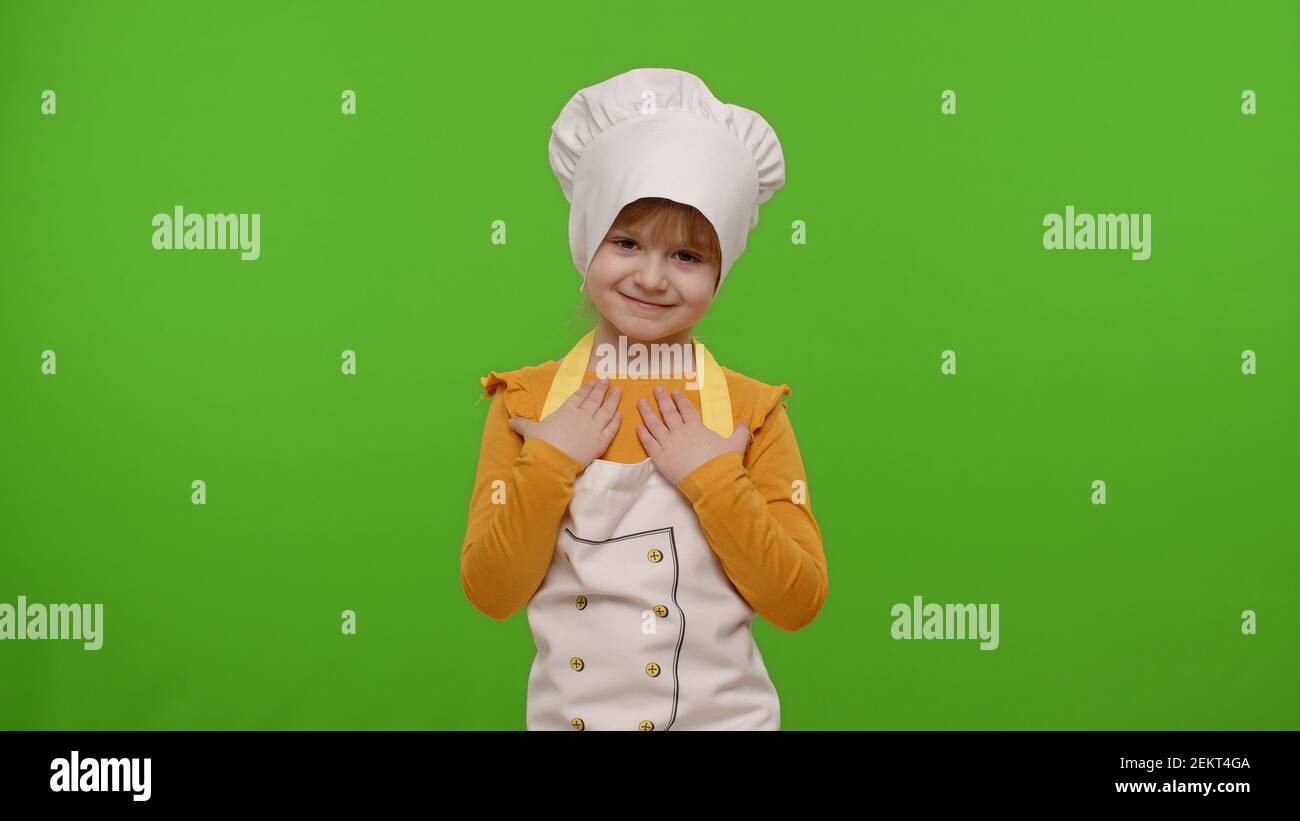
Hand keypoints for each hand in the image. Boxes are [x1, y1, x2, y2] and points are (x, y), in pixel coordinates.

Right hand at [507, 378, 621, 469]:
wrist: (552, 461)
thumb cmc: (540, 443)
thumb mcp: (530, 431)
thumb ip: (523, 424)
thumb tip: (510, 421)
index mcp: (566, 410)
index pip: (579, 396)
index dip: (586, 389)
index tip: (592, 382)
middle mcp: (582, 415)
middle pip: (594, 400)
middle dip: (601, 389)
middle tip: (607, 381)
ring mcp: (594, 427)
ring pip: (606, 411)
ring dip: (613, 400)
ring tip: (618, 391)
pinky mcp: (601, 442)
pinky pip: (612, 429)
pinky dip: (617, 421)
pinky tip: (620, 414)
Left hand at [635, 384, 749, 484]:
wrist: (711, 481)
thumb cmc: (723, 463)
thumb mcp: (736, 445)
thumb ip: (739, 432)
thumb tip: (745, 423)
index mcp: (696, 427)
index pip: (685, 408)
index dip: (679, 399)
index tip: (674, 391)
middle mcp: (680, 432)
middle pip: (668, 412)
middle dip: (661, 398)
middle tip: (655, 388)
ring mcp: (668, 444)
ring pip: (654, 424)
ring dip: (647, 412)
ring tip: (640, 402)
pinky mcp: (660, 457)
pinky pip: (648, 443)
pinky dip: (642, 434)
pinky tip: (638, 427)